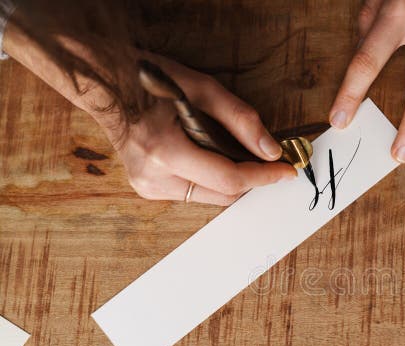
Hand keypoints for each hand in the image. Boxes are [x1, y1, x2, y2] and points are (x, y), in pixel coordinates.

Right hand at [101, 56, 296, 205]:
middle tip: (269, 161)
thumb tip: (272, 150)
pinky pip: (194, 192)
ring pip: (210, 197)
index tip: (286, 170)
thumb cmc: (153, 79)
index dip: (263, 177)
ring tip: (235, 152)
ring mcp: (148, 186)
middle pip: (222, 195)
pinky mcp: (147, 188)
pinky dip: (210, 178)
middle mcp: (153, 176)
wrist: (108, 82)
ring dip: (230, 179)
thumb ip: (241, 120)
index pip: (228, 179)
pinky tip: (208, 155)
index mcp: (164, 150)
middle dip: (250, 179)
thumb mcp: (203, 88)